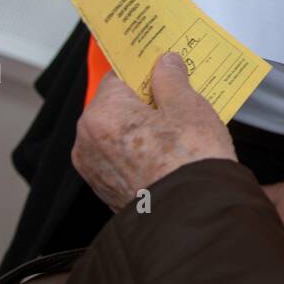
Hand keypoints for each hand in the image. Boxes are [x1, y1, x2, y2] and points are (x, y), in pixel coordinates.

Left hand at [71, 53, 235, 211]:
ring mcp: (95, 170)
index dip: (146, 69)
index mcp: (102, 115)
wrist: (195, 218)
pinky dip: (143, 151)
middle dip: (147, 100)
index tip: (164, 68)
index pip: (119, 75)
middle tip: (179, 99)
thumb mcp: (187, 106)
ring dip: (146, 127)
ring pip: (121, 133)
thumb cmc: (189, 164)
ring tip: (180, 128)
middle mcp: (88, 142)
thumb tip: (166, 65)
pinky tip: (171, 152)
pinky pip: (123, 158)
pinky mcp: (108, 191)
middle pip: (118, 106)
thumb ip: (171, 79)